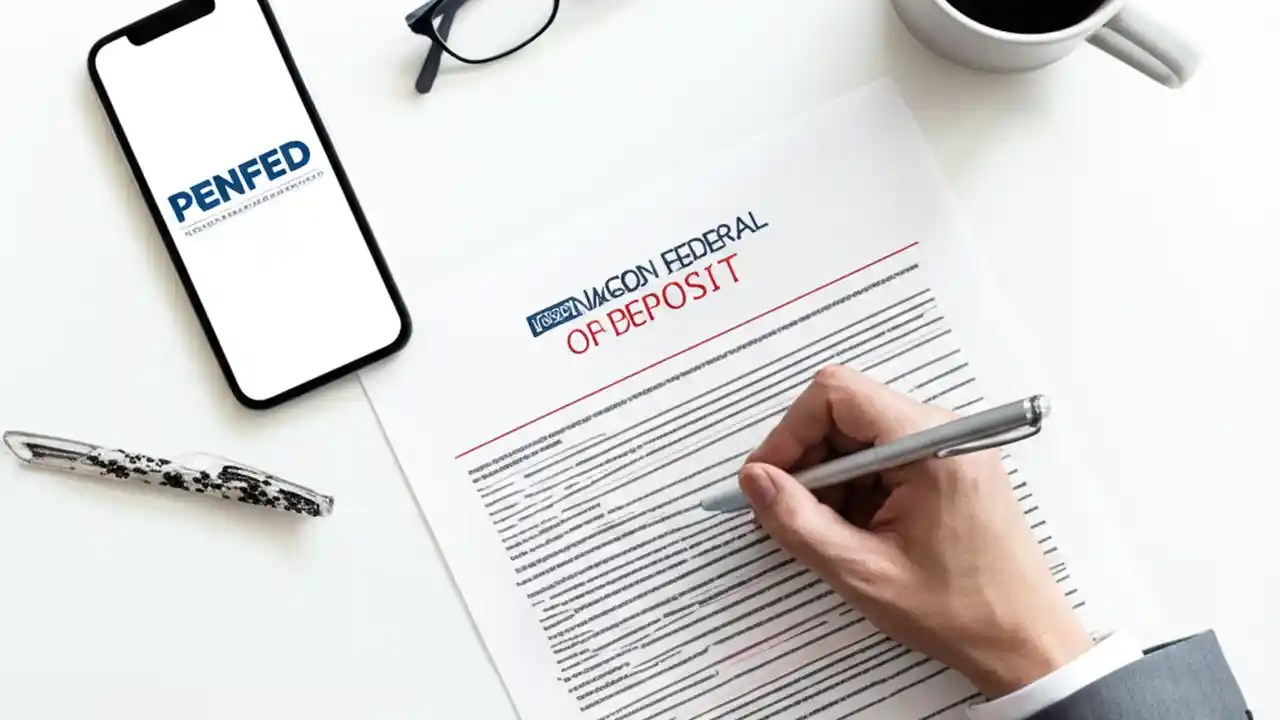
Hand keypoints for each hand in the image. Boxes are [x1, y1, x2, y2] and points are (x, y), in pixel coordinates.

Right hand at [739, 366, 1091, 697]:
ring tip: (827, 531)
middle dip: (807, 459)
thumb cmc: (959, 612)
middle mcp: (944, 431)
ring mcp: (948, 445)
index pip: (837, 394)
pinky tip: (854, 531)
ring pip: (859, 434)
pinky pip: (883, 456)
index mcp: (931, 444)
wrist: (1024, 642)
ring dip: (830, 478)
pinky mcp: (947, 465)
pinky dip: (855, 487)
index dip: (789, 432)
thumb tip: (754, 481)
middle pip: (846, 410)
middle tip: (786, 509)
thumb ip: (798, 522)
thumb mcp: (862, 572)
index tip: (767, 477)